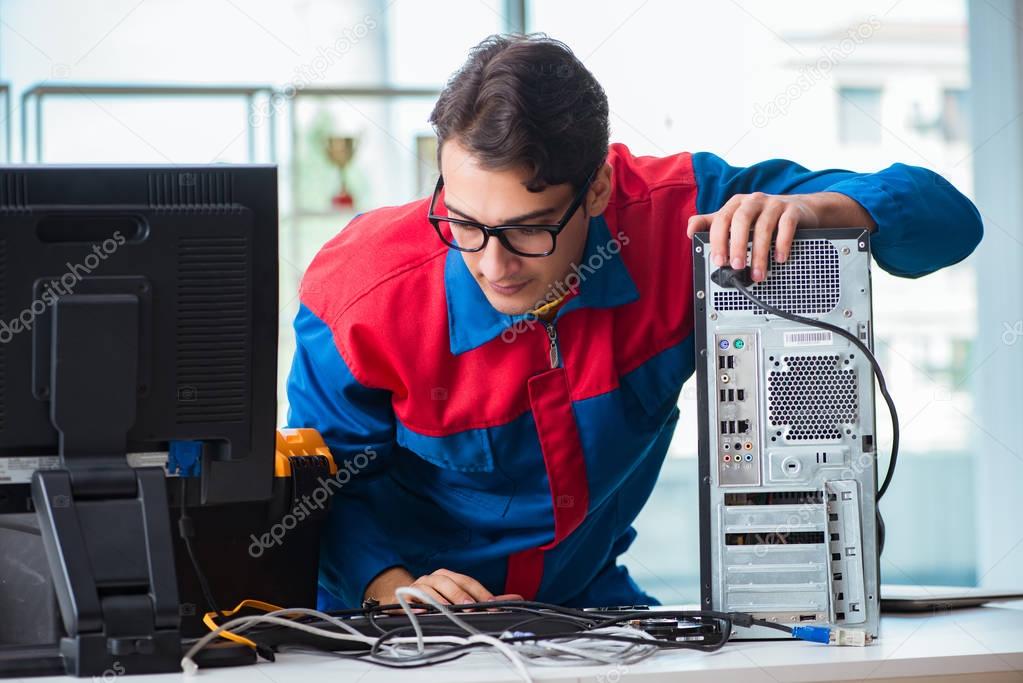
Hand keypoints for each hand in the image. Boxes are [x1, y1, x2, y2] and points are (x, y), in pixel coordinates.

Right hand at [365, 566, 522, 605]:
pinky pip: (410, 600)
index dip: (480, 592)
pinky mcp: (405, 597)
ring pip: (429, 588)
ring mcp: (419, 586)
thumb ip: (486, 599)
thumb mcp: (462, 596)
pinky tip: (423, 612)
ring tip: (449, 609)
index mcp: (449, 576)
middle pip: (448, 582)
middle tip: (471, 606)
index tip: (491, 605)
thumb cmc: (438, 597)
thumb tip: (516, 598)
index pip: (467, 581)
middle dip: (460, 594)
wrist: (406, 597)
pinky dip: (416, 606)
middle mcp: (434, 578)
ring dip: (439, 599)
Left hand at [686, 191, 873, 282]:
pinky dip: (782, 243)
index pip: (722, 219)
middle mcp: (753, 201)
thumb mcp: (736, 218)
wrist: (800, 209)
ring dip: (759, 253)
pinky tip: (779, 258)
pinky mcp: (792, 211)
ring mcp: (774, 204)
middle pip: (741, 220)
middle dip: (737, 246)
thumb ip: (713, 224)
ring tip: (757, 273)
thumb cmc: (763, 217)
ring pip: (763, 227)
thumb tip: (690, 231)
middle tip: (737, 267)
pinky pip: (786, 226)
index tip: (719, 261)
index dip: (718, 240)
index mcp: (736, 204)